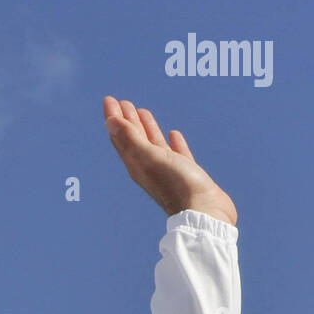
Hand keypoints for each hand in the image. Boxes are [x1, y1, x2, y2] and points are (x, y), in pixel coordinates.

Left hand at [103, 96, 236, 225]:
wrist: (204, 214)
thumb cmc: (177, 186)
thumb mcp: (150, 157)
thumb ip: (131, 139)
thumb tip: (110, 122)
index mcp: (138, 164)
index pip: (121, 136)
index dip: (114, 117)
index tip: (109, 99)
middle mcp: (150, 168)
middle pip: (135, 139)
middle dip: (128, 120)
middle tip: (124, 103)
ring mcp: (169, 171)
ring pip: (154, 144)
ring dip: (147, 128)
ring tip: (142, 112)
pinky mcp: (187, 175)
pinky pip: (176, 154)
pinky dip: (173, 143)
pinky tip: (174, 134)